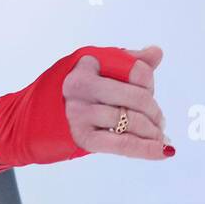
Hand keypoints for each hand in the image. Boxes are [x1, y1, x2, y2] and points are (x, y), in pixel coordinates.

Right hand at [65, 45, 172, 159]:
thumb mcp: (98, 68)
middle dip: (154, 112)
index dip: (149, 83)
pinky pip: (122, 144)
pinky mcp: (83, 137)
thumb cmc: (78, 92)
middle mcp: (82, 86)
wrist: (42, 118)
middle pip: (138, 97)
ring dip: (153, 131)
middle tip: (159, 121)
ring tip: (158, 136)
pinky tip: (162, 151)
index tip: (148, 91)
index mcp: (88, 63)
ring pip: (132, 121)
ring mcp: (81, 112)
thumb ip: (129, 61)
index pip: (136, 71)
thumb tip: (157, 52)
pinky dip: (146, 149)